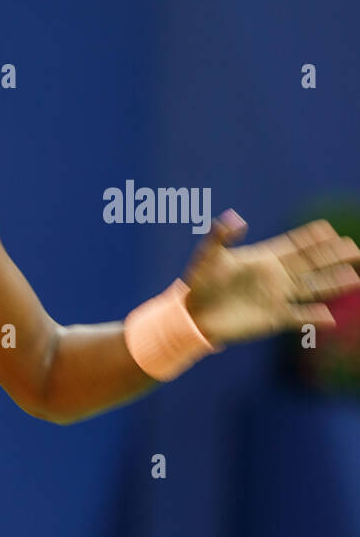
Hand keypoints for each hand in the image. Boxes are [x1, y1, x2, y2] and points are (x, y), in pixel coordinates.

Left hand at [182, 210, 359, 346]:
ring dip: (332, 283)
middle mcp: (276, 276)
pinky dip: (312, 318)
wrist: (192, 313)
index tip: (328, 229)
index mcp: (264, 258)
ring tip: (355, 278)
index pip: (294, 246)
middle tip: (355, 248)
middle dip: (333, 256)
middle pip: (311, 264)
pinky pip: (297, 317)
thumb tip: (237, 218)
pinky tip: (329, 317)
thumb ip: (220, 235)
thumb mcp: (208, 255)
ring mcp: (276, 297)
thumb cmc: (199, 282)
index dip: (311, 238)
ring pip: (311, 288)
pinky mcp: (272, 318)